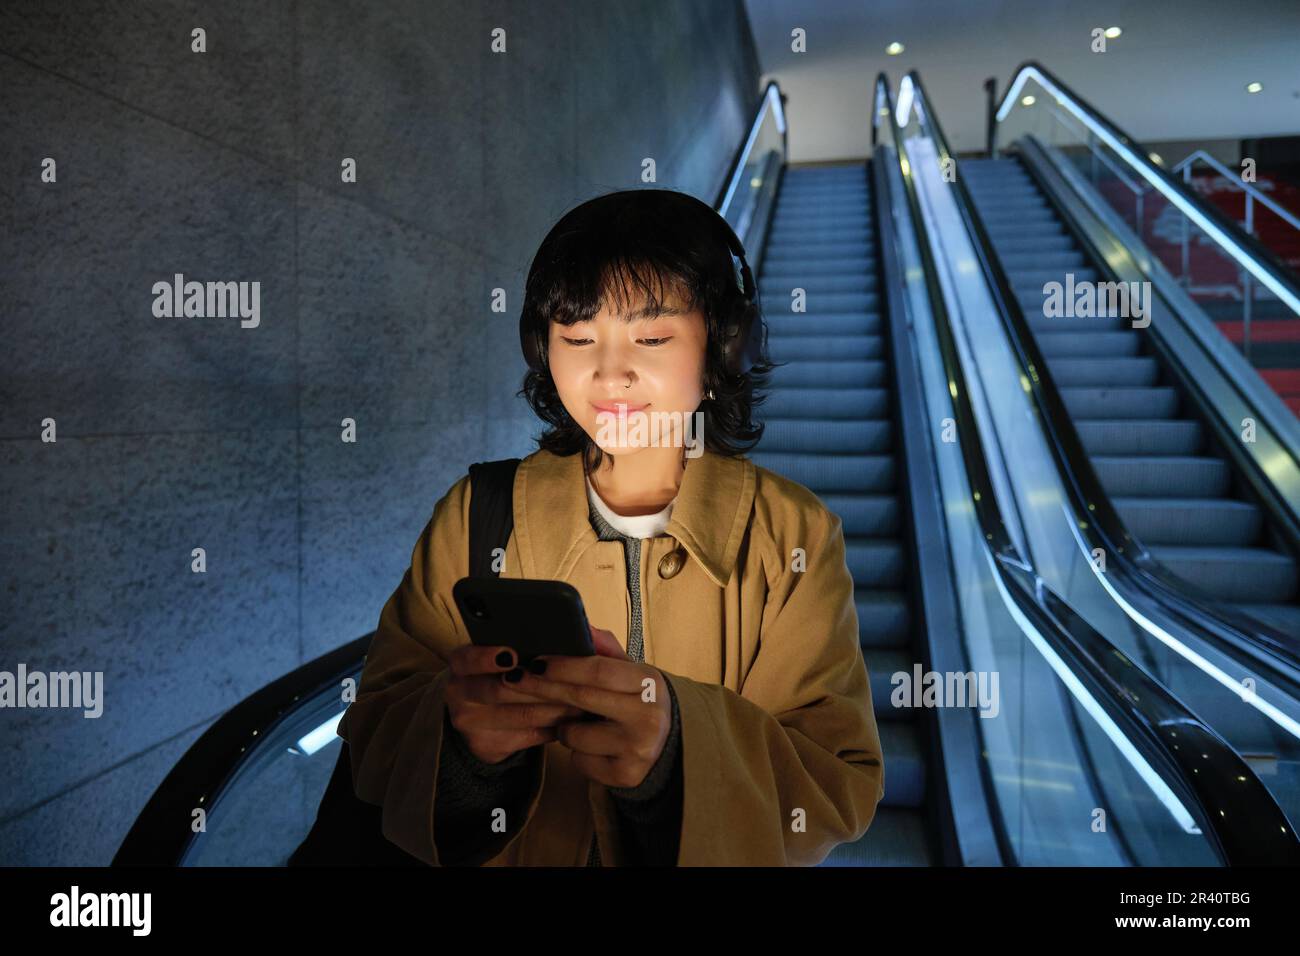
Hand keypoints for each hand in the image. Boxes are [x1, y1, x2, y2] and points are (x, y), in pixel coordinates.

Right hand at [443, 643, 586, 764]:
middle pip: (499, 690)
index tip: (513, 656)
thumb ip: (532, 637)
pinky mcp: (488, 746)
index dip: (487, 658)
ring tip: (583, 699)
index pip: (468, 658)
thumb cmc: (502, 672)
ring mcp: (471, 723)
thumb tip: (574, 628)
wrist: (480, 713)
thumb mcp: (503, 652)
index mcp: (461, 662)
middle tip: (572, 680)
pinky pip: (530, 736)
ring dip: (556, 707)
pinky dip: (555, 727)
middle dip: (540, 685)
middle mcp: (459, 692)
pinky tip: (574, 720)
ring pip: (521, 715)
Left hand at [505, 624, 672, 789]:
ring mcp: (637, 748)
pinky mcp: (625, 775)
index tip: (534, 661)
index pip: (598, 670)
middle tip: (514, 679)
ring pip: (574, 734)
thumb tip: (582, 626)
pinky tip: (593, 746)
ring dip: (564, 727)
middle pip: (581, 698)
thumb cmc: (637, 700)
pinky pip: (579, 761)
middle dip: (542, 688)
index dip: (562, 665)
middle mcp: (647, 716)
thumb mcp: (630, 671)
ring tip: (580, 722)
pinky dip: (578, 753)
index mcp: (649, 682)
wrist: (667, 744)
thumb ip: (605, 648)